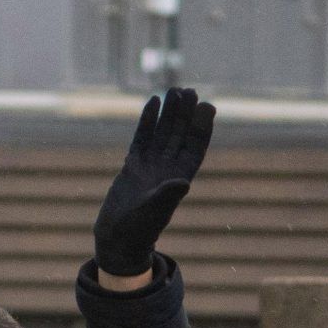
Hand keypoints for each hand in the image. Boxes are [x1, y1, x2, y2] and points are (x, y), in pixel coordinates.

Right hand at [95, 87, 215, 276]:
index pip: (195, 148)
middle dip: (185, 114)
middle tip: (190, 90)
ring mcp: (151, 166)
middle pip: (179, 135)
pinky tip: (152, 103)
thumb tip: (183, 182)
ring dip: (169, 113)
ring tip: (174, 90)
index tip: (208, 106)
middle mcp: (168, 169)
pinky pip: (142, 138)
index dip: (202, 128)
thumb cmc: (139, 229)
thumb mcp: (154, 212)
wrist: (119, 236)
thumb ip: (167, 196)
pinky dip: (147, 121)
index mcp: (180, 179)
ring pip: (162, 133)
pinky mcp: (133, 165)